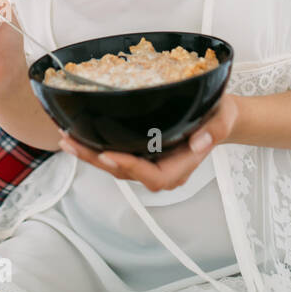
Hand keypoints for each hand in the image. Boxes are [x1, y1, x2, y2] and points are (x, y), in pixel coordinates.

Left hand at [55, 95, 240, 192]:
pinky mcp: (140, 153)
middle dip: (97, 160)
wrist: (217, 116)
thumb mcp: (224, 117)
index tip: (109, 153)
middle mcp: (162, 170)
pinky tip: (77, 134)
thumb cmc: (220, 116)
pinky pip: (115, 154)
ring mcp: (149, 163)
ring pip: (116, 166)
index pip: (153, 176)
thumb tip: (200, 141)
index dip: (130, 167)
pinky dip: (95, 146)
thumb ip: (215, 130)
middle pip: (125, 173)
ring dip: (90, 155)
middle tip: (72, 144)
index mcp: (181, 168)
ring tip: (67, 139)